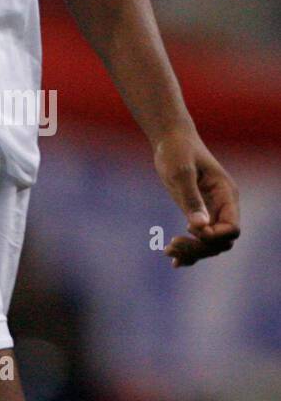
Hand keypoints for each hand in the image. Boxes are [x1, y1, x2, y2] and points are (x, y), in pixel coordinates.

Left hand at [152, 126, 239, 267]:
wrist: (170, 138)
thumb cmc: (177, 149)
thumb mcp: (180, 171)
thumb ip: (191, 198)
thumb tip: (198, 227)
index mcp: (225, 194)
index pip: (232, 227)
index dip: (214, 235)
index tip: (189, 228)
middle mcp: (222, 205)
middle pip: (221, 240)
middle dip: (200, 247)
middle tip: (172, 245)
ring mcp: (210, 210)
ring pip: (210, 243)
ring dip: (193, 251)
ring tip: (168, 251)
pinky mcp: (196, 212)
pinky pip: (199, 238)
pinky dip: (189, 251)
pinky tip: (174, 261)